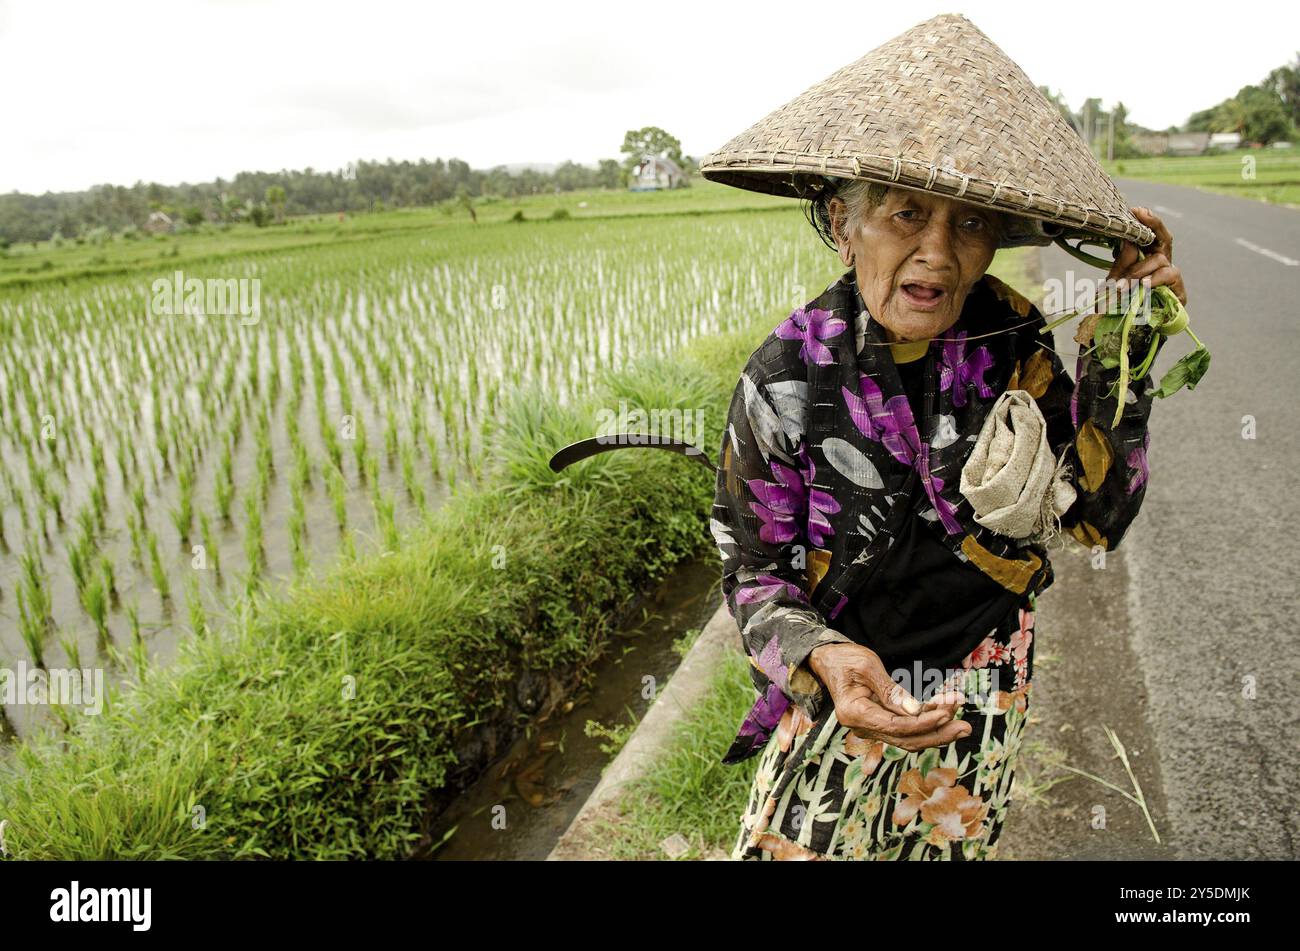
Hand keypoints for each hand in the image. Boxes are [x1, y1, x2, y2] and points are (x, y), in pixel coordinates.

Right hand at [808, 642, 970, 750]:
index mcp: (854, 713)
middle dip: (937, 733)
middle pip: (905, 739)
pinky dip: (925, 723)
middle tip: (965, 727)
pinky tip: (944, 716)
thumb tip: (917, 711)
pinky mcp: (878, 722)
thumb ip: (891, 691)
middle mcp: (861, 726)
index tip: (946, 713)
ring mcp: (870, 726)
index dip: (923, 722)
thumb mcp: (868, 667)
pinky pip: (905, 729)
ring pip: (908, 738)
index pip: (895, 726)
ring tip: (962, 724)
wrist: (827, 658)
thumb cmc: (844, 658)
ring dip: (936, 732)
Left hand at [1107, 206, 1187, 305]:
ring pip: (1158, 260)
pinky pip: (1168, 276)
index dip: (1146, 220)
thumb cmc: (1126, 305)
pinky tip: (1143, 284)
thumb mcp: (1117, 281)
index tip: (1134, 209)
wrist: (1136, 332)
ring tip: (1121, 284)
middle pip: (1164, 237)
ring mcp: (1172, 275)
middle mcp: (1162, 262)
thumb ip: (1121, 262)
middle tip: (1140, 214)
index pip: (1149, 234)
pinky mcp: (1179, 289)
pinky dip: (1153, 279)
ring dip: (1138, 270)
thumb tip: (1126, 238)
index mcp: (1148, 257)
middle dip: (1153, 224)